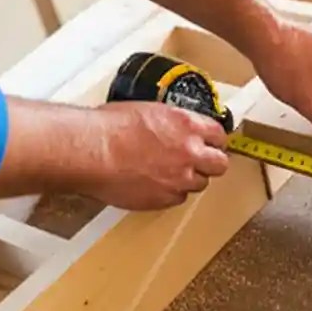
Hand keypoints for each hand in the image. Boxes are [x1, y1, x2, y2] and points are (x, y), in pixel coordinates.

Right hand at [77, 101, 229, 209]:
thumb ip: (170, 122)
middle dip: (210, 163)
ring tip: (169, 174)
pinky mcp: (165, 199)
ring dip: (189, 179)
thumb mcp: (148, 111)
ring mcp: (179, 178)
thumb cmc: (109, 127)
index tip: (209, 143)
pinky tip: (155, 184)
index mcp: (187, 124)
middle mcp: (189, 152)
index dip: (213, 141)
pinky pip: (178, 198)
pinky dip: (170, 193)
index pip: (219, 135)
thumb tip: (173, 128)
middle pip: (219, 164)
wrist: (92, 151)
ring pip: (200, 184)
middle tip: (198, 162)